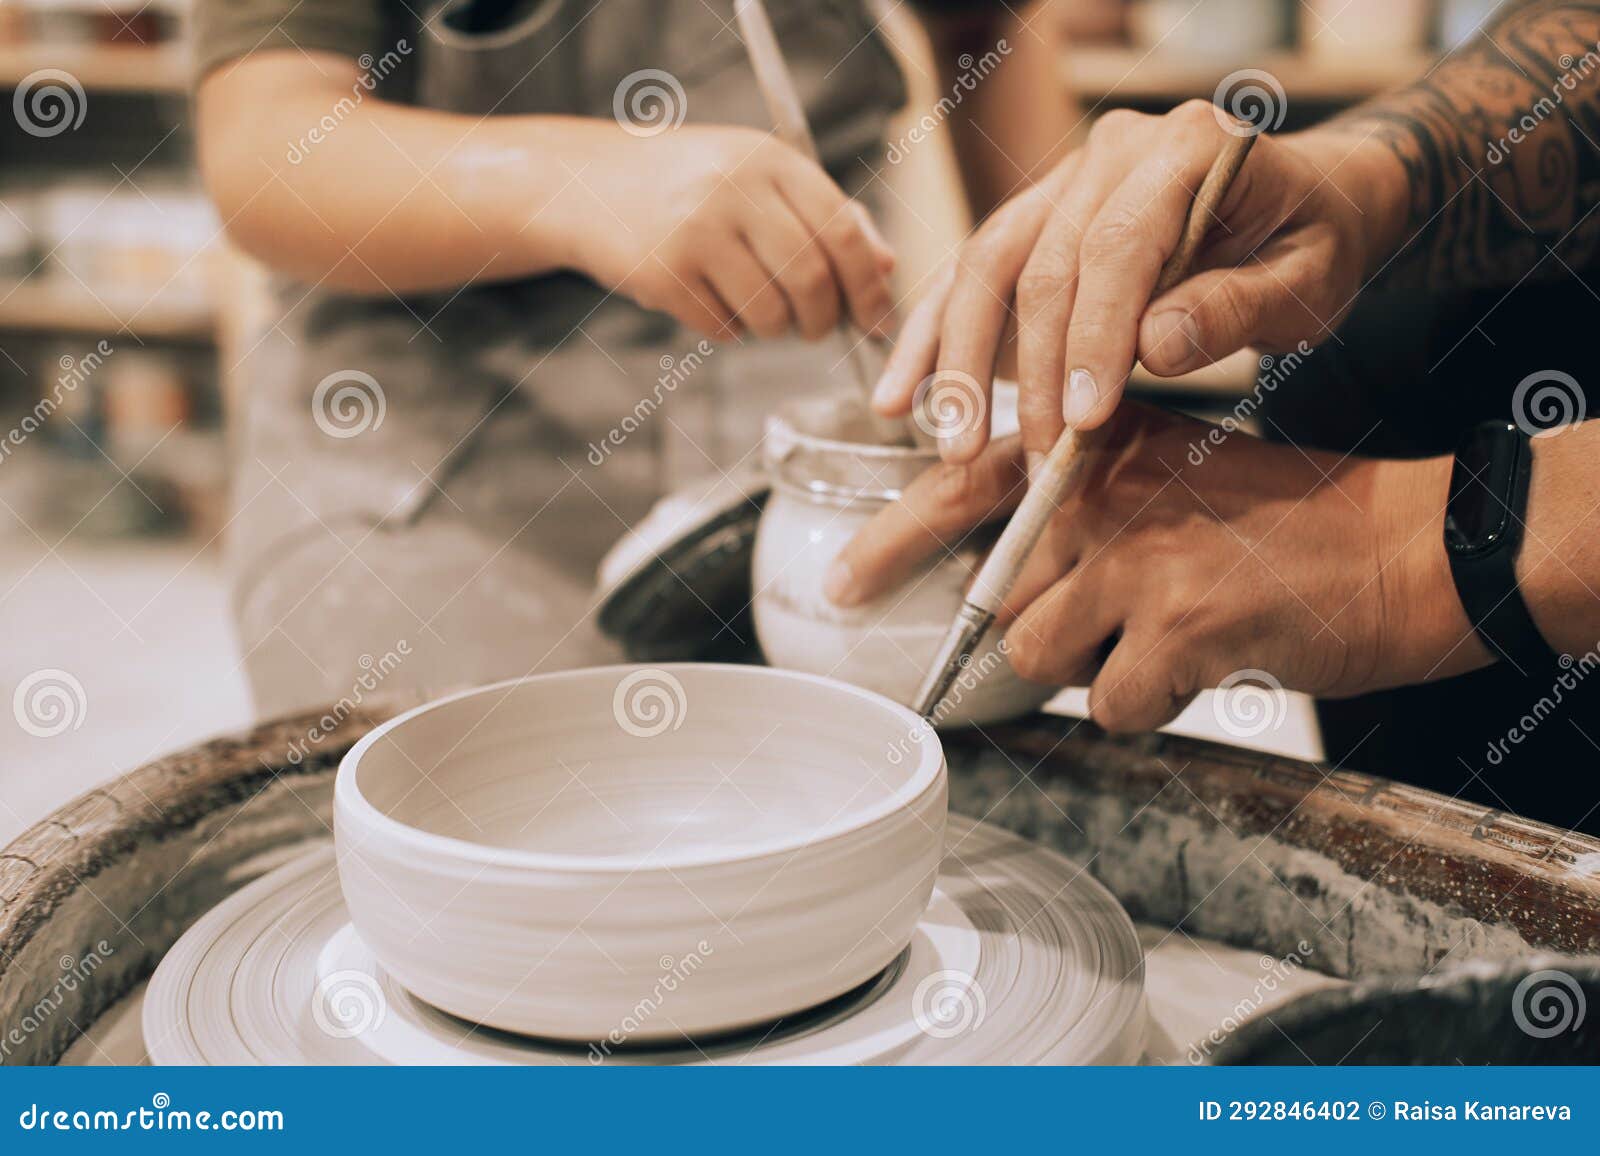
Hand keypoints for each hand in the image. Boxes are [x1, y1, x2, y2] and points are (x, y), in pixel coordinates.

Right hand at [556, 123, 895, 339]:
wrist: (586, 184)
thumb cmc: (686, 184)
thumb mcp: (757, 177)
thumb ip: (824, 214)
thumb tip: (885, 266)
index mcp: (769, 159)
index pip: (842, 231)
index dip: (868, 286)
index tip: (877, 321)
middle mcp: (734, 188)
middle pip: (812, 279)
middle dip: (823, 320)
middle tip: (815, 329)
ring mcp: (696, 230)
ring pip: (769, 312)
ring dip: (774, 328)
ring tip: (757, 309)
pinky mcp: (663, 272)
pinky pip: (722, 327)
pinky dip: (728, 330)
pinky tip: (712, 303)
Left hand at [824, 402, 1490, 731]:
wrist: (1410, 543)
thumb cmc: (1295, 516)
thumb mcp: (1178, 473)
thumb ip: (1090, 509)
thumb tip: (1009, 585)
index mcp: (1101, 446)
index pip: (964, 483)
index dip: (894, 539)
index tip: (841, 584)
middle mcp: (1104, 494)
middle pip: (998, 596)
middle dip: (1025, 632)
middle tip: (1051, 644)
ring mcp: (1137, 559)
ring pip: (1040, 654)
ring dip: (1092, 668)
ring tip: (1170, 638)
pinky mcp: (1178, 627)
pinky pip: (1109, 704)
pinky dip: (1147, 704)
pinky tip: (1204, 667)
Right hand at [871, 102, 1406, 461]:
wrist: (1307, 203)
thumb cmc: (1312, 243)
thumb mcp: (1306, 283)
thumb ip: (1235, 308)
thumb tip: (1153, 346)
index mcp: (1188, 148)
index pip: (1119, 246)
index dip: (1094, 338)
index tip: (1083, 423)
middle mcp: (1112, 153)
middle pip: (1037, 260)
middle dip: (1026, 373)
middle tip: (1032, 458)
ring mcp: (1064, 183)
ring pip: (985, 266)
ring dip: (958, 360)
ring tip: (946, 440)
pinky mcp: (1035, 223)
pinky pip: (970, 276)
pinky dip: (933, 337)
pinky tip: (902, 394)